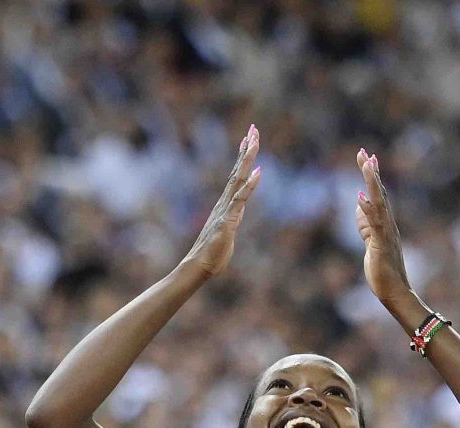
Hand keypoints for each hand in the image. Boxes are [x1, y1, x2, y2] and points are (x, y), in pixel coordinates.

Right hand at [182, 124, 262, 278]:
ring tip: (254, 140)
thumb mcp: (228, 231)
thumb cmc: (213, 253)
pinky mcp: (229, 220)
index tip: (248, 138)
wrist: (200, 266)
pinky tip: (259, 172)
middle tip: (253, 128)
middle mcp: (226, 201)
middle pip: (239, 170)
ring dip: (247, 159)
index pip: (237, 175)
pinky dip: (250, 185)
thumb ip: (233, 219)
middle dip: (247, 149)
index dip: (243, 156)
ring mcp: (227, 209)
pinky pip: (241, 199)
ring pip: (239, 179)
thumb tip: (238, 211)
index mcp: (227, 203)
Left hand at [356, 149, 411, 302]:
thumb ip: (365, 224)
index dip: (372, 176)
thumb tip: (358, 203)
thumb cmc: (383, 271)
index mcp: (385, 224)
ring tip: (368, 164)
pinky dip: (368, 209)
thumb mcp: (370, 242)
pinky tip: (361, 196)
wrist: (396, 292)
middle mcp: (388, 225)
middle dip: (372, 172)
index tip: (367, 158)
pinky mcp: (381, 245)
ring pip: (379, 203)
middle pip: (379, 193)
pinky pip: (375, 224)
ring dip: (373, 183)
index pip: (378, 195)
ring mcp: (386, 233)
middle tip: (365, 152)